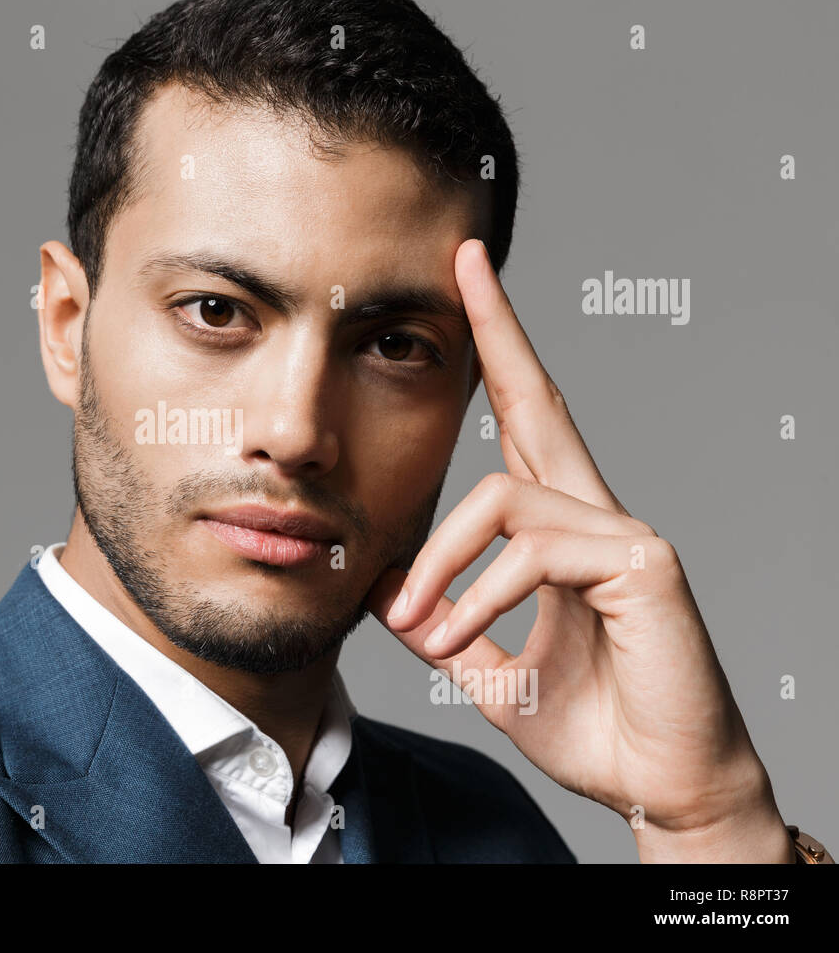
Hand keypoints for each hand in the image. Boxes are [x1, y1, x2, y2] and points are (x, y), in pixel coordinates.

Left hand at [367, 239, 793, 862]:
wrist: (657, 783)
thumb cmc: (587, 720)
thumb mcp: (487, 664)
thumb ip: (443, 621)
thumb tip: (383, 591)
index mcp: (558, 528)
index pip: (522, 424)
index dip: (496, 356)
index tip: (466, 287)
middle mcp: (595, 512)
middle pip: (539, 398)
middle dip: (499, 324)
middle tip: (464, 257)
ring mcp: (624, 530)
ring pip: (500, 496)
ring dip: (439, 564)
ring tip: (422, 631)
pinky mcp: (643, 562)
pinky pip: (531, 550)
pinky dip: (480, 596)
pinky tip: (462, 643)